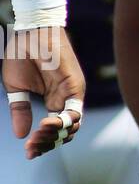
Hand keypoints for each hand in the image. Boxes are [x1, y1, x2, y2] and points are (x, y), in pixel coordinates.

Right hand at [3, 26, 85, 157]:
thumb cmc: (22, 54)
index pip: (53, 130)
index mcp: (54, 101)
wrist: (29, 30)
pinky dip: (61, 121)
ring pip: (71, 126)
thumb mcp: (16, 88)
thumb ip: (21, 111)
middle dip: (47, 144)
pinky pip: (73, 111)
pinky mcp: (76, 87)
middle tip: (31, 149)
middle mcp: (66, 100)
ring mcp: (73, 94)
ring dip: (54, 135)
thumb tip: (21, 135)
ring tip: (37, 137)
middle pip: (64, 133)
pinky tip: (45, 124)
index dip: (43, 143)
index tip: (29, 153)